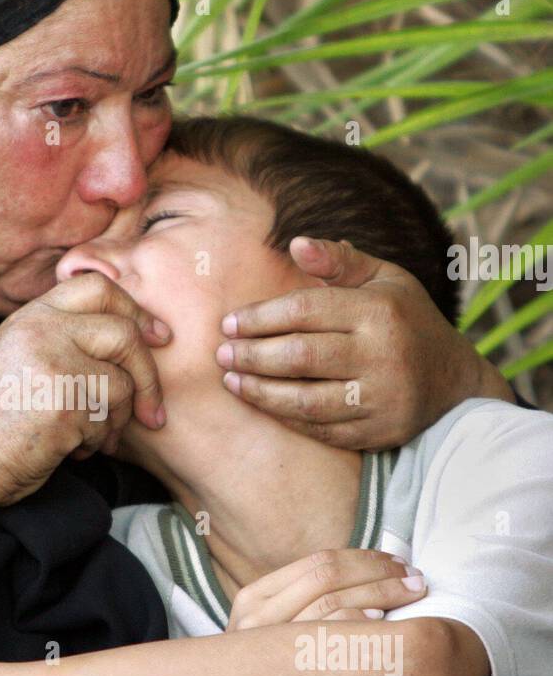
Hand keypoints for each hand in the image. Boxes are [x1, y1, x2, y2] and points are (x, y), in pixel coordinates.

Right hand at [0, 274, 170, 535]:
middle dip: (147, 374)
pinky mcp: (65, 406)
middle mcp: (43, 332)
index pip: (98, 288)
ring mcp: (55, 367)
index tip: (156, 336)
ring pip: (121, 385)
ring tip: (89, 435)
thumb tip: (133, 335)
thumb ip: (63, 334)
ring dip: (114, 420)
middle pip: (124, 334)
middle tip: (151, 408)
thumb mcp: (20, 352)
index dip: (135, 310)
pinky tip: (72, 449)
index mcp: (33, 315)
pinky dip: (98, 441)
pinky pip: (107, 421)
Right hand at [182, 547, 426, 675]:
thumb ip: (304, 607)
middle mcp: (256, 615)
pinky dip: (358, 625)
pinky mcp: (278, 672)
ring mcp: (264, 643)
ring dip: (379, 596)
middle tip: (417, 581)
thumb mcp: (273, 634)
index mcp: (255, 597)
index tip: (399, 565)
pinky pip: (324, 636)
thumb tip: (368, 582)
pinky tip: (383, 624)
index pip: (319, 562)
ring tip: (411, 598)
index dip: (365, 560)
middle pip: (329, 577)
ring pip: (331, 602)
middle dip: (380, 575)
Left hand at [216, 237, 512, 449]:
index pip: (305, 312)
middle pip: (299, 357)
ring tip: (231, 381)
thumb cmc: (407, 320)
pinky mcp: (377, 432)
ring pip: (305, 400)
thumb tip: (295, 243)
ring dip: (260, 392)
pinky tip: (263, 404)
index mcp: (379, 311)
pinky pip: (320, 430)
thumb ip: (340, 261)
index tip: (229, 323)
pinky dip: (285, 419)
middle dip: (252, 356)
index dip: (260, 318)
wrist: (454, 382)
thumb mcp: (385, 279)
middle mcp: (381, 355)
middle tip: (222, 354)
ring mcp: (380, 398)